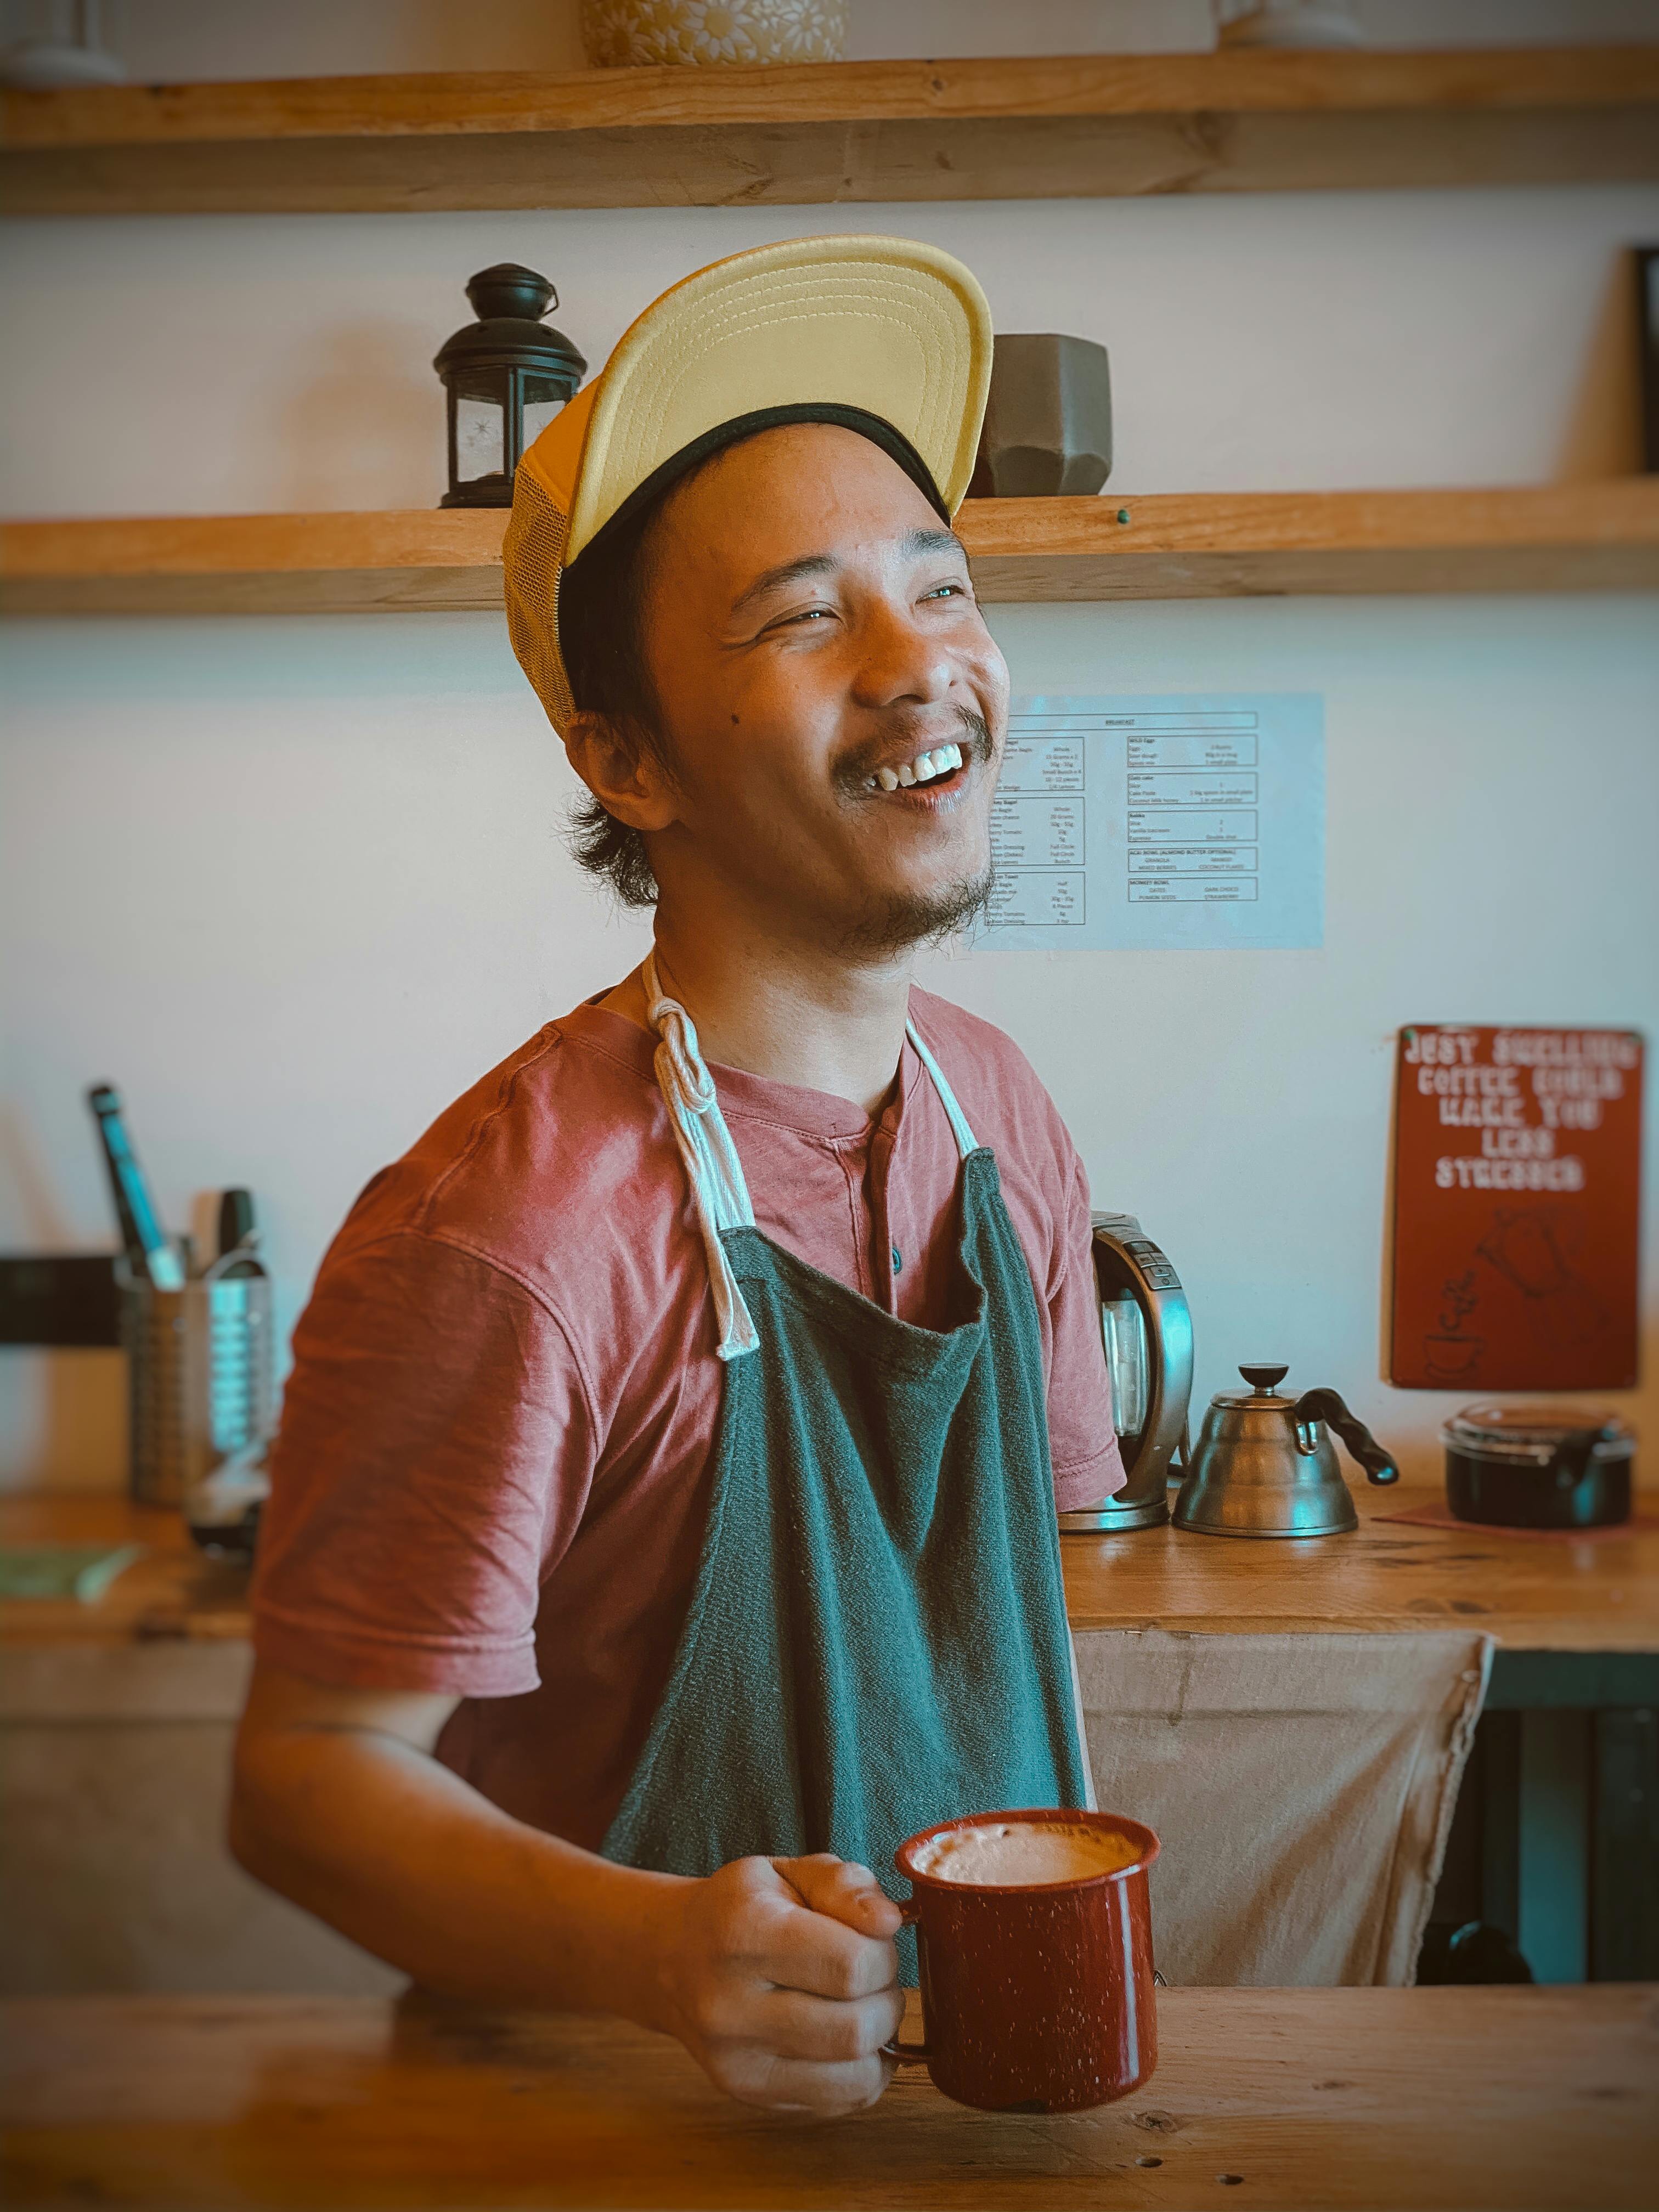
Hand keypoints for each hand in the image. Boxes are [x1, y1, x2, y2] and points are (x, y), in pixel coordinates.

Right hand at [649, 1853, 904, 2114]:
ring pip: (856, 2074)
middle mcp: (730, 2005)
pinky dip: (864, 2071)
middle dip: (886, 1998)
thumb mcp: (789, 1871)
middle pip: (856, 2028)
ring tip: (861, 2005)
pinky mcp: (747, 2094)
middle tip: (873, 1976)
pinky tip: (846, 2037)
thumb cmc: (742, 1908)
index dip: (883, 1952)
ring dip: (880, 2039)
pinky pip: (842, 2101)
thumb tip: (890, 1921)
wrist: (670, 1957)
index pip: (851, 1965)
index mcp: (743, 1933)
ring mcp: (736, 2060)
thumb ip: (845, 1885)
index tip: (874, 1940)